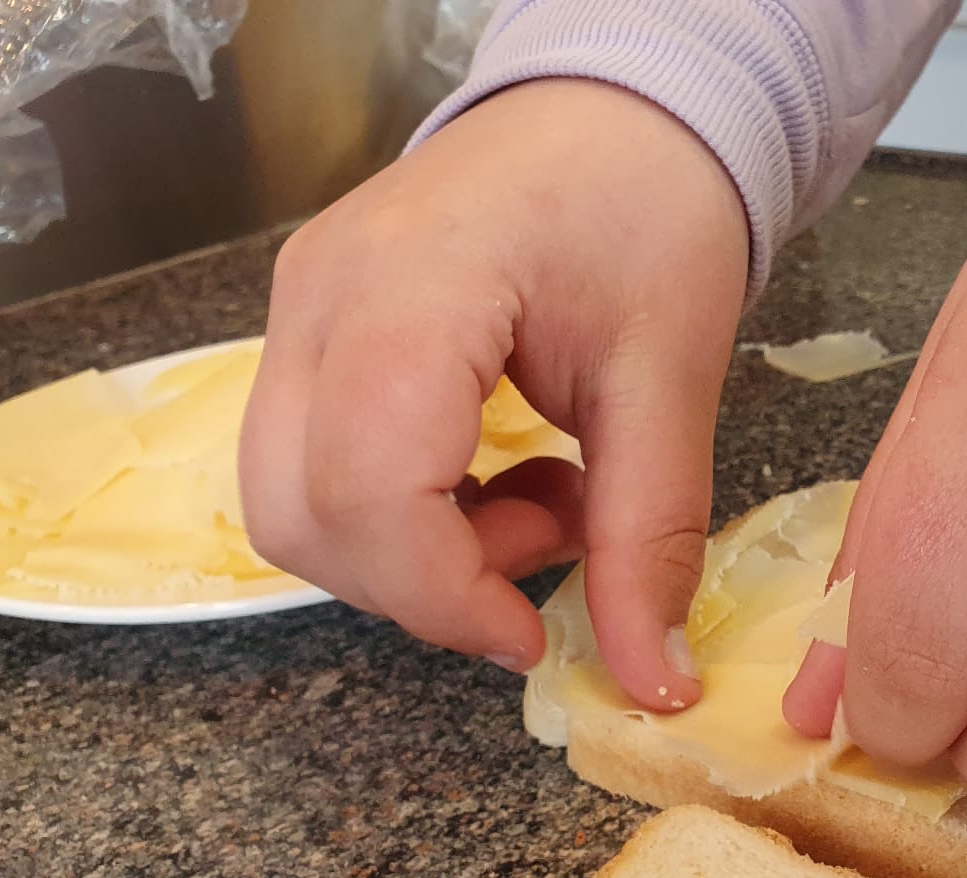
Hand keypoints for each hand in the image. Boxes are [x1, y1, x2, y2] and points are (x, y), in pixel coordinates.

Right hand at [240, 79, 748, 708]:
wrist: (620, 110)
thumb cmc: (648, 206)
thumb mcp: (672, 374)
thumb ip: (651, 534)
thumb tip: (649, 678)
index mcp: (408, 290)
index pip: (364, 492)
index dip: (445, 596)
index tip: (535, 633)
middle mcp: (320, 298)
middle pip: (300, 514)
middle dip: (425, 580)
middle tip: (553, 547)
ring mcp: (301, 308)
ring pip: (294, 498)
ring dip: (417, 547)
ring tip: (546, 494)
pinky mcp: (315, 327)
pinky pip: (318, 458)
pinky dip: (406, 505)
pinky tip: (505, 467)